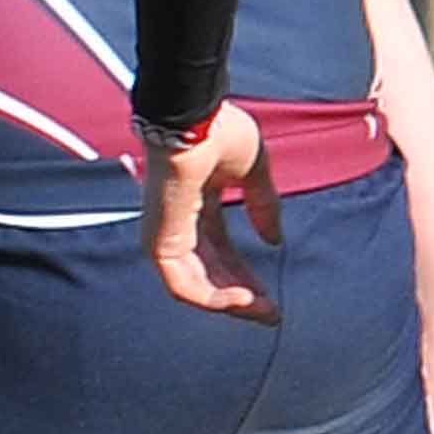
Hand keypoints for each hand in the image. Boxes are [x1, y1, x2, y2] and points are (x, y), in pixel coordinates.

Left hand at [137, 107, 282, 322]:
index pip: (221, 250)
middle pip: (210, 272)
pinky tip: (243, 300)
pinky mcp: (159, 241)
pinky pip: (182, 284)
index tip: (272, 298)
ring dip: (230, 303)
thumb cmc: (219, 131)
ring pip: (195, 285)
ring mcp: (164, 233)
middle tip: (271, 314)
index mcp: (197, 204)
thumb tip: (274, 241)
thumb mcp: (254, 171)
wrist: (194, 119)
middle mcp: (178, 223)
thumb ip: (265, 206)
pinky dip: (211, 298)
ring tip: (262, 310)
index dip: (246, 275)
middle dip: (242, 296)